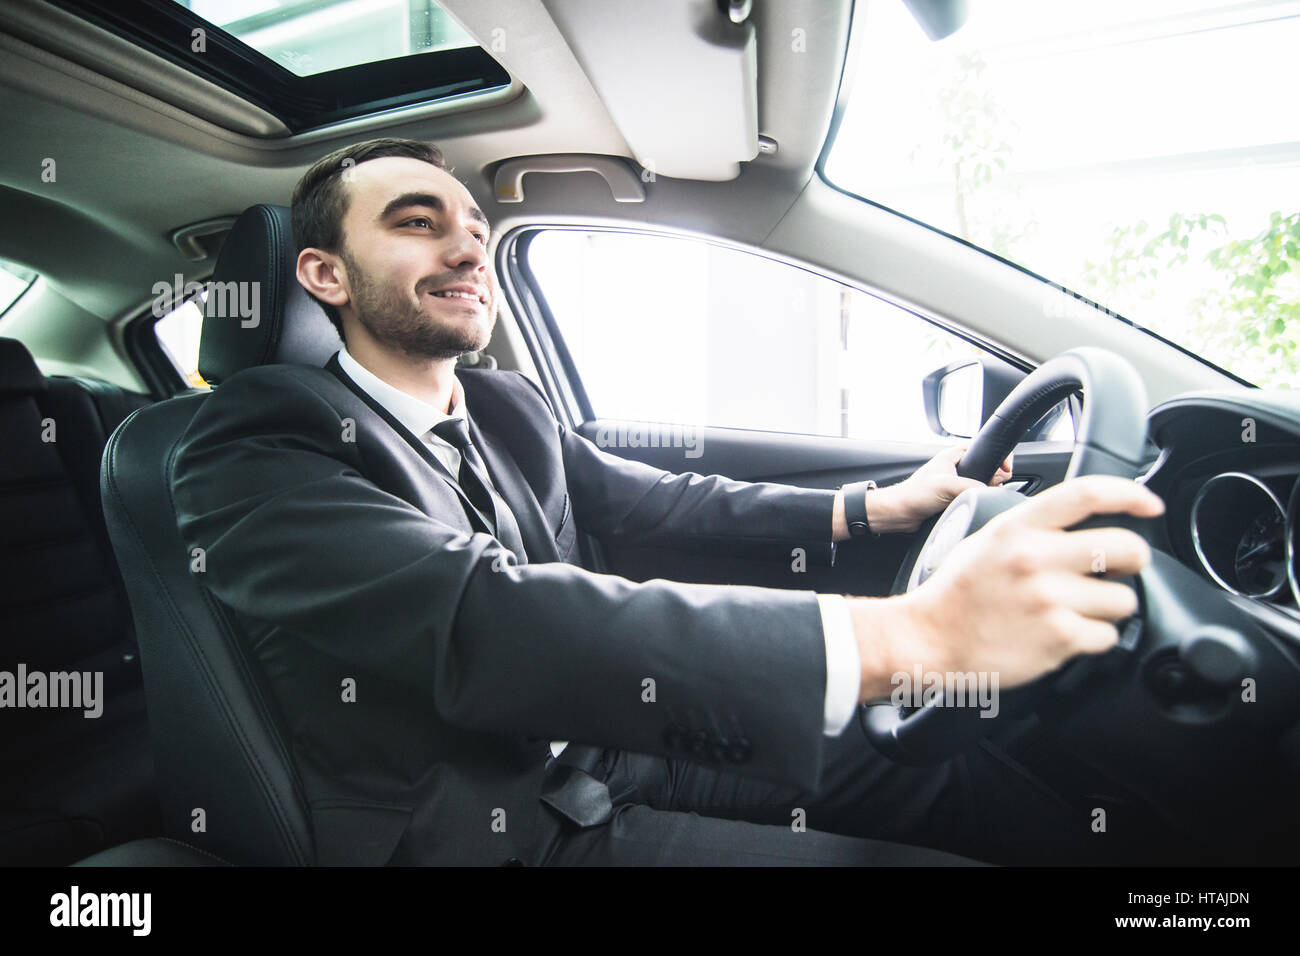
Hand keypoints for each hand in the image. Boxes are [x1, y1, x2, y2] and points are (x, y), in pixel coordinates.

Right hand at [849, 475, 1163, 700]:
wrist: (926, 639)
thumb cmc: (955, 594)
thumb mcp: (986, 541)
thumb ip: (1032, 529)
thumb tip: (1084, 525)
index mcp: (1017, 529)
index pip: (1087, 494)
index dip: (1130, 495)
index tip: (1149, 505)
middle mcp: (1035, 559)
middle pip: (1126, 548)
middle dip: (1131, 561)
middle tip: (1117, 570)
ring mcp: (1049, 600)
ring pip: (1123, 600)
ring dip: (1108, 608)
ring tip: (1075, 610)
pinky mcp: (1058, 639)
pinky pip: (1106, 636)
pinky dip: (1092, 639)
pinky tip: (1064, 635)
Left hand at [868, 443, 1012, 533]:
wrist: (899, 514)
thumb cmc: (914, 495)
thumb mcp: (946, 486)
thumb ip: (972, 486)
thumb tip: (992, 491)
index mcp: (952, 456)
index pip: (983, 449)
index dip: (997, 457)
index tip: (1006, 469)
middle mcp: (955, 468)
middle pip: (986, 468)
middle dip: (994, 477)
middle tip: (995, 485)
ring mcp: (954, 484)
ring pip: (980, 485)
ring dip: (985, 491)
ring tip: (984, 496)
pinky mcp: (952, 499)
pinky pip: (972, 498)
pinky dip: (977, 501)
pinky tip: (975, 506)